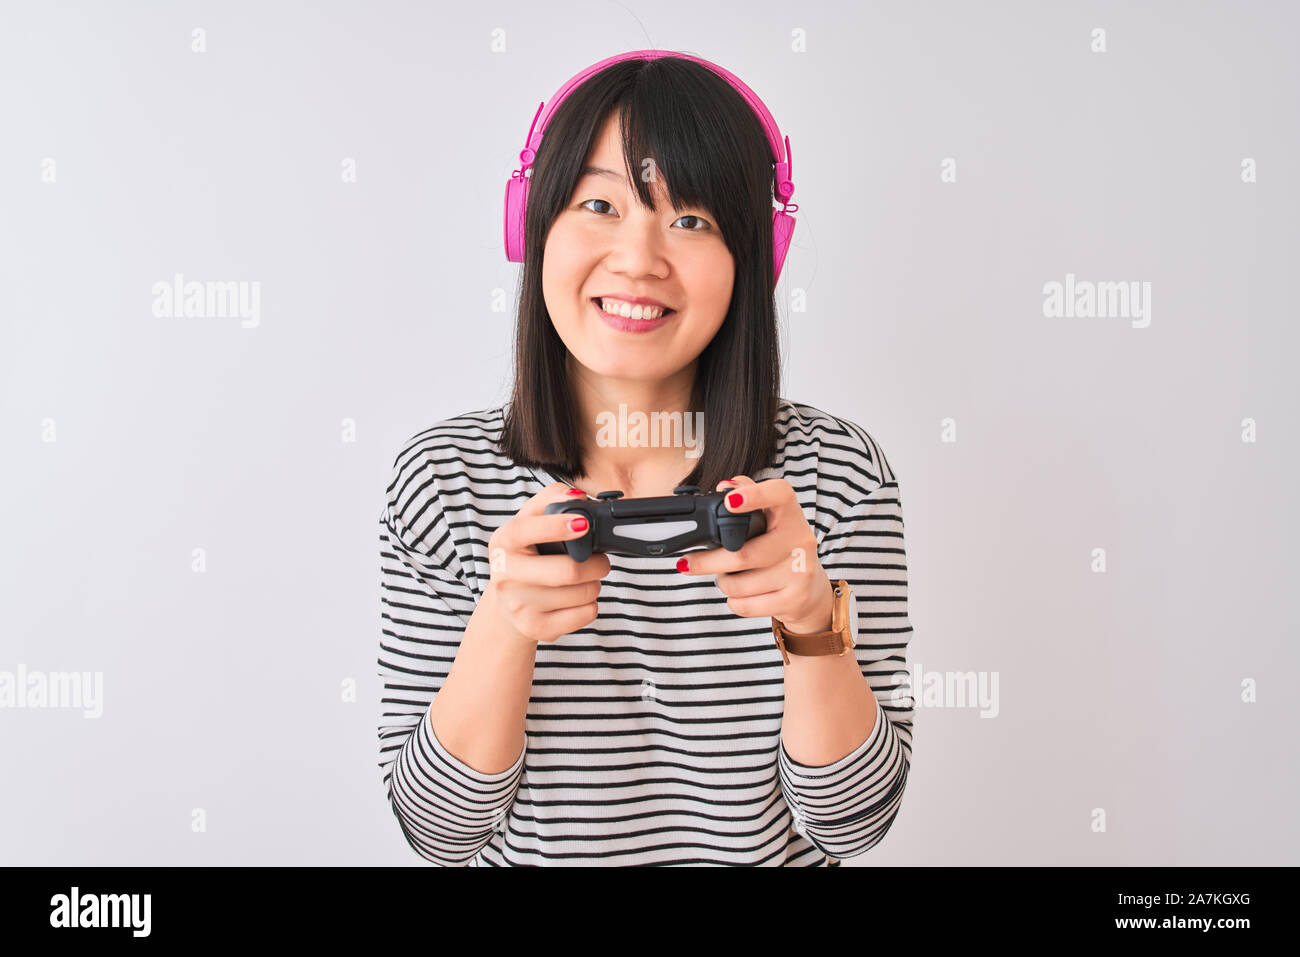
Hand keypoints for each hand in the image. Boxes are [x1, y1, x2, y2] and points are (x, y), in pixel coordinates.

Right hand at [484, 483, 612, 644]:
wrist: (507, 604)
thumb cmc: (526, 555)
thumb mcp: (529, 522)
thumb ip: (551, 499)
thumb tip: (577, 496)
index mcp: (504, 541)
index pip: (526, 531)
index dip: (556, 526)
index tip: (583, 523)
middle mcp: (506, 575)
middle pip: (567, 571)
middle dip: (597, 563)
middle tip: (600, 559)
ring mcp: (519, 606)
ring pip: (583, 593)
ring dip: (594, 583)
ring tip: (584, 578)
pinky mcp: (536, 628)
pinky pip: (586, 614)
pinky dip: (590, 604)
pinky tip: (576, 598)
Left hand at [676, 476, 833, 633]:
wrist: (810, 588)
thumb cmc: (780, 547)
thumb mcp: (770, 518)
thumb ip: (747, 495)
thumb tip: (724, 486)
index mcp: (790, 513)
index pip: (778, 494)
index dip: (753, 495)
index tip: (729, 501)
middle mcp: (800, 539)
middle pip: (742, 555)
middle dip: (707, 562)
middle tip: (688, 563)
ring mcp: (800, 571)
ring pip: (739, 584)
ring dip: (723, 583)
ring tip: (726, 577)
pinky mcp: (795, 599)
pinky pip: (745, 605)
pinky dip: (733, 601)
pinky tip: (740, 594)